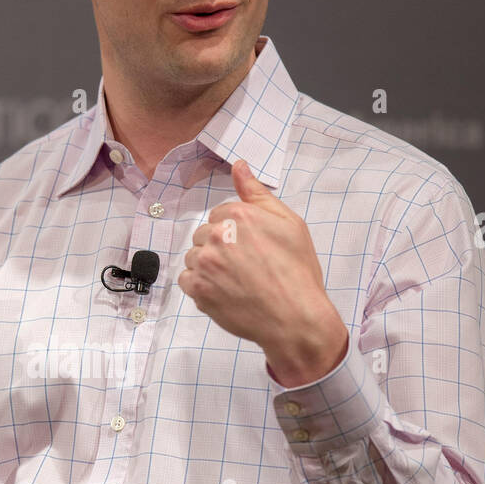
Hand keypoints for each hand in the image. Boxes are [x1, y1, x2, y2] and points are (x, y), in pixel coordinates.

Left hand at [178, 159, 348, 385]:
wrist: (295, 317)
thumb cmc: (297, 271)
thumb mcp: (289, 223)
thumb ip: (257, 194)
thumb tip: (238, 166)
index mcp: (238, 214)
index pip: (220, 214)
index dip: (236, 231)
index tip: (251, 247)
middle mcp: (216, 235)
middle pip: (204, 234)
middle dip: (220, 247)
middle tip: (246, 266)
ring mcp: (205, 264)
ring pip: (195, 257)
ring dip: (208, 266)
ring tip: (236, 281)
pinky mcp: (198, 290)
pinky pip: (187, 280)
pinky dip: (201, 286)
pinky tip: (224, 292)